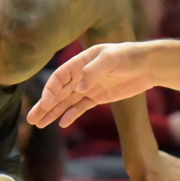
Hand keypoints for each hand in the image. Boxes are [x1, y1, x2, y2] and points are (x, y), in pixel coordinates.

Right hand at [29, 41, 154, 128]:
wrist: (148, 64)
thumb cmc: (129, 56)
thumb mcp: (111, 59)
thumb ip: (92, 71)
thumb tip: (78, 88)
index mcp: (80, 62)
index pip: (59, 77)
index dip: (50, 90)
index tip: (46, 103)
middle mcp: (81, 75)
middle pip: (58, 92)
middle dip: (44, 106)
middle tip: (31, 119)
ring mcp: (89, 86)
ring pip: (66, 102)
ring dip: (53, 113)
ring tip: (39, 124)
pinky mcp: (98, 96)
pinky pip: (81, 107)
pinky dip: (71, 115)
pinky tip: (61, 124)